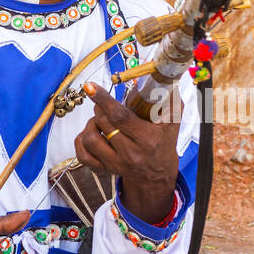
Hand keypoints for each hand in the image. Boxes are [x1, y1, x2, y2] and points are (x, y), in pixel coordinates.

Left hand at [74, 82, 178, 220]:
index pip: (120, 116)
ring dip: (91, 123)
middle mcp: (130, 153)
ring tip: (101, 119)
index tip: (91, 87)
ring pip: (90, 138)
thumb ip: (168, 100)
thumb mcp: (171, 122)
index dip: (104, 100)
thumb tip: (161, 80)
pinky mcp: (105, 169)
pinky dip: (81, 141)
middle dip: (100, 107)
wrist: (156, 174)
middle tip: (105, 103)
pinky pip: (83, 155)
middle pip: (104, 123)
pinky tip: (91, 133)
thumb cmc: (162, 143)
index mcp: (146, 139)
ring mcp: (116, 163)